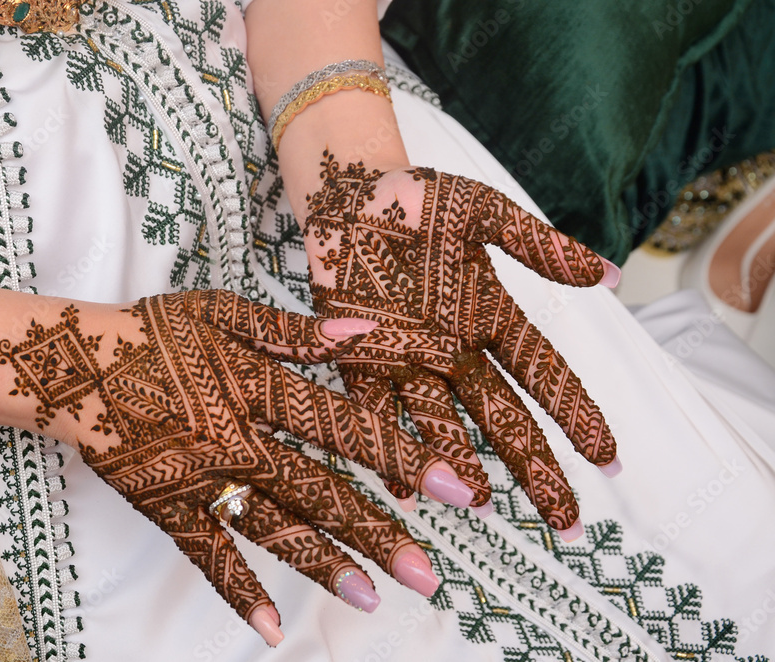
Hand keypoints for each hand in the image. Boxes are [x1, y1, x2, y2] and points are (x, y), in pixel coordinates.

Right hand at [0, 290, 474, 642]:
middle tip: (429, 576)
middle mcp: (236, 438)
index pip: (344, 425)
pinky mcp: (166, 506)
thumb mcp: (225, 311)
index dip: (402, 456)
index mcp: (257, 385)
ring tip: (373, 600)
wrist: (73, 364)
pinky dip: (236, 590)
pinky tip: (271, 628)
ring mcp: (200, 478)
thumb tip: (366, 330)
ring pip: (271, 527)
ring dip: (323, 565)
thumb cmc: (155, 331)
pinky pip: (204, 554)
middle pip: (317, 490)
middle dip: (377, 533)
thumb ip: (296, 330)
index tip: (456, 488)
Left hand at [304, 153, 619, 533]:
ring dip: (461, 463)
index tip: (609, 456)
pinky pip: (376, 408)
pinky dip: (389, 444)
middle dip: (534, 465)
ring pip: (442, 421)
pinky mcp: (358, 357)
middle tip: (566, 518)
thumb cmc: (417, 200)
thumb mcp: (482, 213)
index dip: (575, 412)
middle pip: (502, 414)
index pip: (542, 371)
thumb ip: (537, 245)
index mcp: (489, 314)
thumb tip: (609, 277)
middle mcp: (453, 348)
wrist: (347, 193)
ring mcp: (406, 357)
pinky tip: (406, 485)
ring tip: (485, 504)